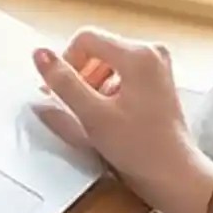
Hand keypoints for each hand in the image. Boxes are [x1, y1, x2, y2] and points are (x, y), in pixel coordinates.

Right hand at [33, 27, 197, 204]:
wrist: (173, 173)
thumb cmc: (139, 148)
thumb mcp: (92, 115)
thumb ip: (63, 83)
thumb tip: (40, 54)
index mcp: (138, 54)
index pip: (85, 39)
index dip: (65, 63)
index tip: (61, 92)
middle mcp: (151, 52)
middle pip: (96, 50)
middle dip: (80, 77)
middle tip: (77, 108)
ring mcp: (156, 66)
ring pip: (106, 63)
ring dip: (92, 86)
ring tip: (94, 116)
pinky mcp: (156, 80)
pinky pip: (120, 74)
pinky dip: (107, 91)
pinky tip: (109, 116)